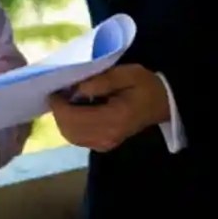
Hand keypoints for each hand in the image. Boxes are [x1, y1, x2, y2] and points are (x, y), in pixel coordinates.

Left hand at [48, 64, 169, 151]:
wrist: (162, 104)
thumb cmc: (145, 86)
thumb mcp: (128, 74)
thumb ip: (103, 81)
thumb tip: (77, 89)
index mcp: (114, 119)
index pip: (75, 118)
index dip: (59, 105)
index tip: (55, 88)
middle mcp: (107, 137)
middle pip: (69, 130)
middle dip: (58, 111)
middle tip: (58, 92)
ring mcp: (105, 144)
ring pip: (70, 136)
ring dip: (63, 118)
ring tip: (66, 99)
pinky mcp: (103, 144)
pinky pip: (78, 137)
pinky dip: (70, 124)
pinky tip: (74, 109)